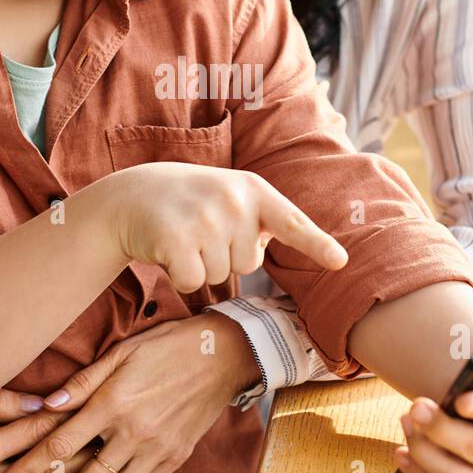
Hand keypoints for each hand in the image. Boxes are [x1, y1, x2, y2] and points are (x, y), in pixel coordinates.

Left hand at [0, 311, 261, 472]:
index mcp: (115, 403)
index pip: (62, 444)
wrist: (222, 356)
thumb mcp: (123, 352)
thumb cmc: (168, 346)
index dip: (30, 466)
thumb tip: (46, 405)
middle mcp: (135, 433)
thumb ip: (84, 382)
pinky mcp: (175, 459)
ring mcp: (157, 451)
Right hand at [106, 162, 346, 293]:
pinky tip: (169, 251)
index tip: (341, 262)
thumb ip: (259, 218)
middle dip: (224, 256)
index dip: (318, 244)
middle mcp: (232, 200)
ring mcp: (204, 218)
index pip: (292, 221)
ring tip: (185, 236)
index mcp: (253, 189)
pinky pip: (194, 282)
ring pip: (220, 275)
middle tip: (201, 230)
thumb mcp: (229, 196)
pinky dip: (181, 276)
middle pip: (248, 264)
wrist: (132, 195)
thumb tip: (283, 245)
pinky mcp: (176, 239)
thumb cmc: (190, 200)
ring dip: (201, 265)